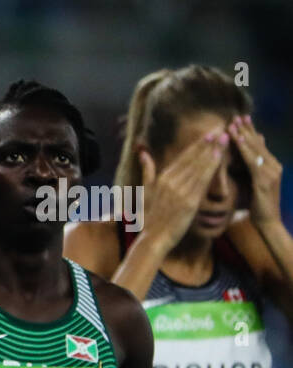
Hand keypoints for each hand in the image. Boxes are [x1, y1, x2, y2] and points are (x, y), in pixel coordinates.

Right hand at [137, 132, 225, 248]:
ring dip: (213, 151)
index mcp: (162, 179)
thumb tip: (143, 153)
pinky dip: (211, 167)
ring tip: (224, 138)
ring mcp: (180, 191)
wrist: (154, 238)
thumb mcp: (146, 191)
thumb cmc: (151, 218)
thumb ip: (147, 171)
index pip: (183, 157)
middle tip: (220, 129)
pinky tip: (220, 156)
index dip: (197, 144)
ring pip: (199, 166)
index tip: (209, 133)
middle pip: (192, 158)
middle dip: (207, 143)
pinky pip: (203, 181)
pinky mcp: (189, 202)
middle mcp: (170, 182)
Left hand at [229, 114, 282, 227]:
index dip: (250, 132)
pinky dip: (243, 149)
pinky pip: (252, 161)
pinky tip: (236, 140)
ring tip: (234, 123)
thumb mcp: (254, 185)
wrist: (268, 222)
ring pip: (255, 149)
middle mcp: (273, 165)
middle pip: (258, 143)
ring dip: (244, 135)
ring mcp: (271, 171)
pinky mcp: (264, 179)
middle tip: (237, 115)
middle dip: (247, 129)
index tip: (240, 119)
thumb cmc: (258, 206)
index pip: (259, 145)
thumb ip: (251, 172)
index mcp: (271, 166)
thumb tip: (243, 160)